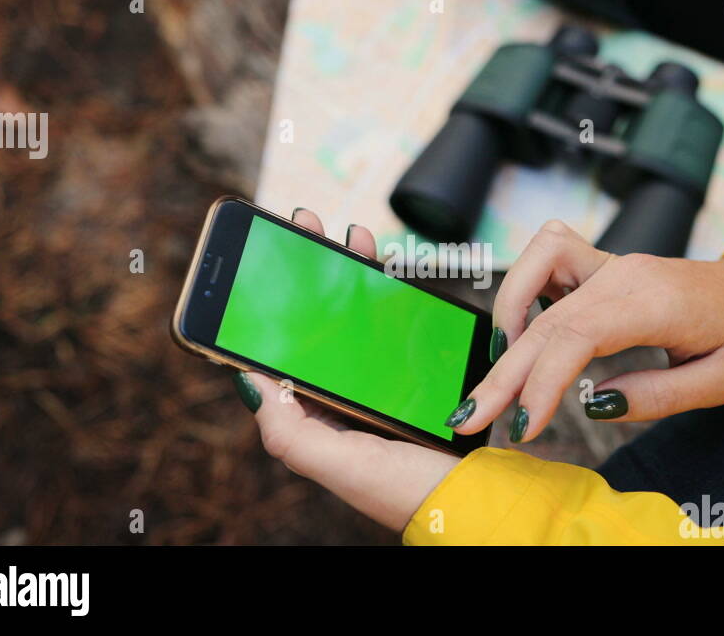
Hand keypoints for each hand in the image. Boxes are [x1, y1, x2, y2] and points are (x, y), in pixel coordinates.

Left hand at [233, 208, 457, 531]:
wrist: (476, 498)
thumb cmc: (406, 492)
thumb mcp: (336, 464)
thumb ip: (288, 430)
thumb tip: (247, 378)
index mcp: (317, 417)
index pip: (281, 351)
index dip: (271, 305)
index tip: (266, 259)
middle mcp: (344, 397)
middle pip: (318, 323)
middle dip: (311, 271)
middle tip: (305, 225)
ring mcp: (381, 382)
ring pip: (356, 316)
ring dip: (349, 272)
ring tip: (350, 238)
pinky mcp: (416, 373)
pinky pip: (395, 324)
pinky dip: (388, 292)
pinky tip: (386, 269)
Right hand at [450, 220, 723, 442]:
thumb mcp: (718, 382)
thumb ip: (654, 397)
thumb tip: (592, 404)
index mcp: (652, 303)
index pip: (576, 337)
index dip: (540, 383)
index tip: (522, 427)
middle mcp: (621, 274)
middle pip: (543, 320)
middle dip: (502, 374)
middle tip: (470, 417)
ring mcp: (607, 262)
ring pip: (532, 276)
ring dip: (504, 321)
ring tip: (496, 370)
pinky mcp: (599, 263)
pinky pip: (545, 256)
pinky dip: (521, 288)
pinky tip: (517, 330)